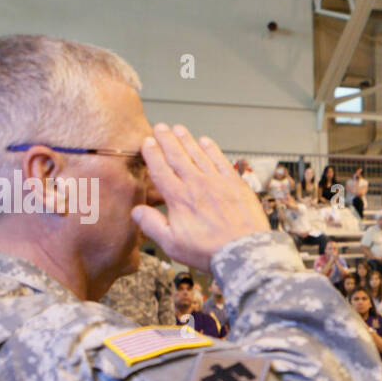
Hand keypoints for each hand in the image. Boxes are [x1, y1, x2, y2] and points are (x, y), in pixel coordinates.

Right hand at [133, 124, 267, 272]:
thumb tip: (136, 211)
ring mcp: (217, 182)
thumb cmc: (209, 251)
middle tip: (160, 127)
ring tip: (178, 129)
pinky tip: (205, 141)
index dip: (152, 153)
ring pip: (198, 154)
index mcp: (179, 198)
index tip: (147, 142)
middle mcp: (197, 184)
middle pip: (177, 156)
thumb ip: (152, 225)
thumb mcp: (172, 244)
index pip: (160, 169)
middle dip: (167, 139)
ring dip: (187, 140)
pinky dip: (212, 149)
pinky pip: (221, 160)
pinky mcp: (235, 184)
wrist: (244, 252)